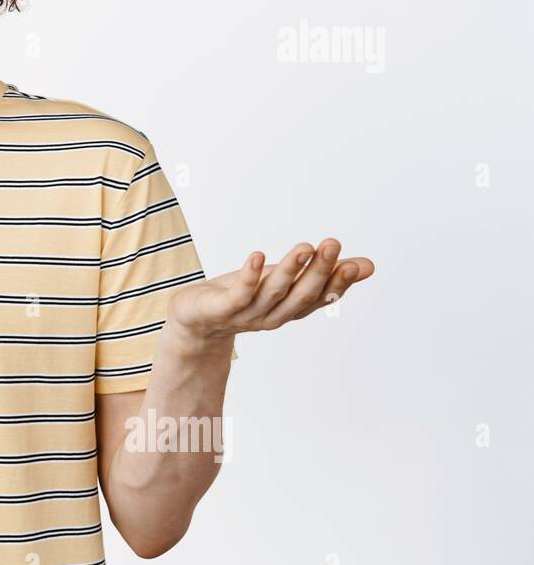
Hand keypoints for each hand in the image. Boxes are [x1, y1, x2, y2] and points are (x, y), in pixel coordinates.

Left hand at [168, 238, 374, 339]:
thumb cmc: (244, 295)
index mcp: (290, 308)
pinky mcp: (220, 309)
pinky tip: (257, 256)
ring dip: (289, 270)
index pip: (320, 298)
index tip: (357, 265)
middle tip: (333, 244)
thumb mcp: (284, 281)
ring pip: (272, 292)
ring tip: (304, 246)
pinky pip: (238, 294)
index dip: (338, 284)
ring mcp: (246, 314)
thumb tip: (368, 266)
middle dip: (319, 271)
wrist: (195, 320)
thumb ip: (323, 275)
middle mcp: (273, 315)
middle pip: (300, 294)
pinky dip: (249, 276)